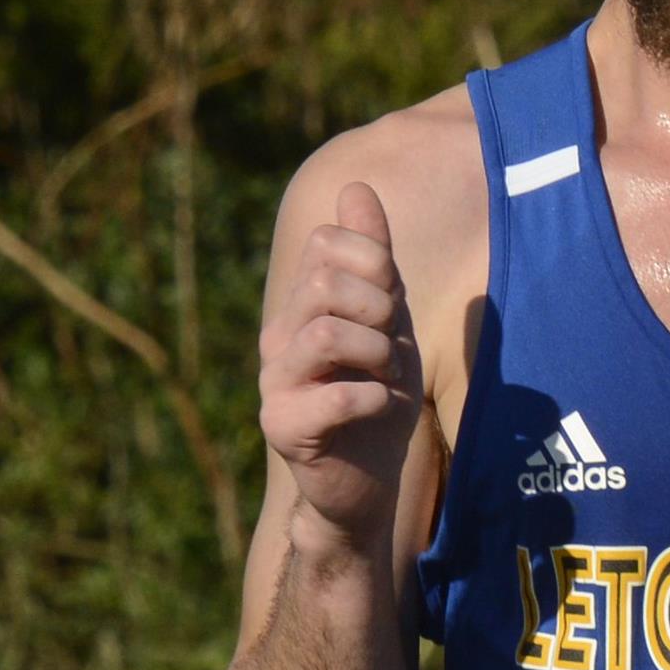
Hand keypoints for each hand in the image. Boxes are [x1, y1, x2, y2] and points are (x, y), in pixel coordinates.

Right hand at [257, 181, 422, 543]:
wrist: (366, 482)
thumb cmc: (377, 397)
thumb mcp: (387, 321)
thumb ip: (373, 259)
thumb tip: (355, 186)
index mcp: (301, 305)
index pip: (325, 244)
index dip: (373, 260)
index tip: (393, 299)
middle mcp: (278, 338)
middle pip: (323, 283)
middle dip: (378, 307)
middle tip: (393, 344)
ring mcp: (275, 383)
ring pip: (325, 334)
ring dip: (378, 353)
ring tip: (390, 377)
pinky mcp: (284, 428)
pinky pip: (336, 397)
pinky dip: (376, 399)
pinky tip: (383, 408)